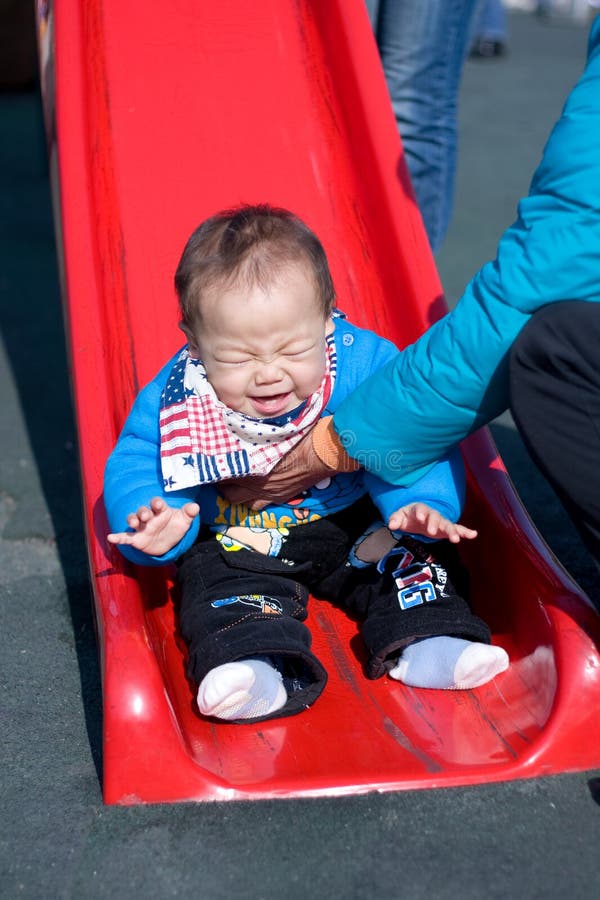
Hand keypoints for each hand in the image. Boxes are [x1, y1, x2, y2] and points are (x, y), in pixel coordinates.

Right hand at [107, 497, 199, 555]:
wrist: (170, 542)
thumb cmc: (175, 526)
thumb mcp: (184, 520)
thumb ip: (189, 513)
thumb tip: (195, 506)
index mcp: (161, 510)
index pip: (157, 504)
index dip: (156, 503)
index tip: (157, 504)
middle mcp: (149, 517)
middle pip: (143, 511)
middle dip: (143, 512)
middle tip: (146, 516)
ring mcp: (142, 527)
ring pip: (133, 520)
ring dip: (132, 520)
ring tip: (134, 523)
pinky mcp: (136, 539)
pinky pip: (125, 537)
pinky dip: (118, 537)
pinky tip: (110, 538)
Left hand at [219, 429, 334, 509]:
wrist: (320, 454)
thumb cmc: (299, 437)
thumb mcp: (271, 431)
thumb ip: (253, 433)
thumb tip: (240, 425)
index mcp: (249, 462)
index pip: (222, 469)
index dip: (215, 465)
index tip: (211, 459)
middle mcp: (254, 482)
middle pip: (226, 489)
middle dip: (220, 483)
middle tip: (220, 474)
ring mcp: (265, 492)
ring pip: (238, 500)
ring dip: (234, 493)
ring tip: (233, 484)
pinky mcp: (277, 497)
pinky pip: (257, 505)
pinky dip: (252, 500)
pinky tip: (253, 492)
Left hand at [388, 502, 476, 543]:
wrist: (417, 517)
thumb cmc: (408, 516)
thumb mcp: (399, 516)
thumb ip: (395, 519)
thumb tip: (391, 525)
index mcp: (419, 509)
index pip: (420, 508)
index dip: (420, 512)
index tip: (419, 517)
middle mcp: (432, 514)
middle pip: (435, 517)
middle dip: (434, 523)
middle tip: (432, 531)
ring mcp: (441, 521)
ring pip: (447, 524)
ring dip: (452, 531)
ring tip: (456, 539)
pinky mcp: (446, 528)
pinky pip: (457, 529)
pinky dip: (465, 531)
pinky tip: (474, 534)